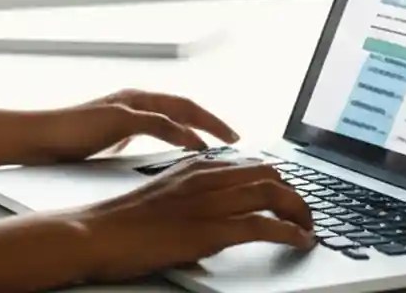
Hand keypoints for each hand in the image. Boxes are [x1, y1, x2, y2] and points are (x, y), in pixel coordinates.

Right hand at [37, 89, 239, 162]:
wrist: (41, 137)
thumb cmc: (71, 142)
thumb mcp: (112, 141)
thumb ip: (133, 140)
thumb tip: (153, 154)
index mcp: (137, 105)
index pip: (181, 110)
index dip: (206, 122)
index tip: (226, 138)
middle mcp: (137, 99)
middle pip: (188, 105)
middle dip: (216, 121)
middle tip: (239, 139)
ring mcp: (129, 104)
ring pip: (180, 109)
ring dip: (207, 124)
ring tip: (227, 141)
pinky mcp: (119, 116)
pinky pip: (159, 122)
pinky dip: (181, 133)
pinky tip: (196, 146)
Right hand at [69, 157, 315, 281]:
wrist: (95, 234)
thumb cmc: (121, 222)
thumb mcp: (163, 198)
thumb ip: (190, 197)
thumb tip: (213, 215)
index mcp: (194, 167)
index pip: (250, 164)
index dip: (277, 179)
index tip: (290, 195)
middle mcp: (206, 177)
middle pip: (269, 173)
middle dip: (295, 193)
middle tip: (304, 213)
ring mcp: (208, 202)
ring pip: (273, 194)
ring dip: (300, 211)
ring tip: (310, 227)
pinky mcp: (209, 230)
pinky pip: (263, 226)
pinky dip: (290, 233)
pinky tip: (301, 241)